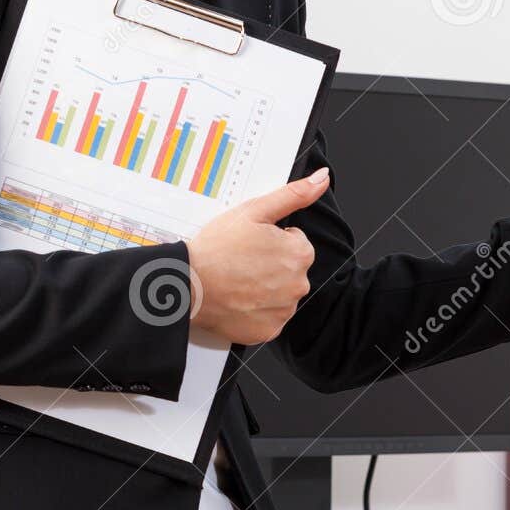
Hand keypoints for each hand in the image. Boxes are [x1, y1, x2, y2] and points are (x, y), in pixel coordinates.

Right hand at [186, 168, 330, 344]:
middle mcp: (299, 284)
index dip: (272, 241)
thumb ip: (294, 195)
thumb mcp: (255, 211)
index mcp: (300, 254)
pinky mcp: (270, 330)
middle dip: (271, 265)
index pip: (296, 243)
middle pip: (290, 270)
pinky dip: (257, 311)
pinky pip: (269, 318)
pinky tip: (238, 299)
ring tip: (237, 280)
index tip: (251, 243)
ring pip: (280, 294)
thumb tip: (322, 178)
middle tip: (241, 262)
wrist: (188, 285)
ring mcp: (285, 310)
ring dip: (265, 288)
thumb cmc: (216, 248)